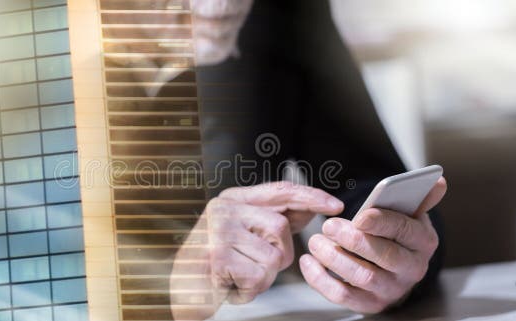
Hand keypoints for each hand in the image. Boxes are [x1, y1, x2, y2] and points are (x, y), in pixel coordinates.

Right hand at [170, 181, 342, 319]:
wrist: (182, 289)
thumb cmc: (213, 262)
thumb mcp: (244, 234)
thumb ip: (274, 220)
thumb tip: (309, 208)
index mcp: (232, 200)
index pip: (279, 190)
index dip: (309, 195)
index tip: (333, 204)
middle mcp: (223, 210)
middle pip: (280, 227)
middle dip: (280, 254)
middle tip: (256, 265)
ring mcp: (219, 232)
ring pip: (273, 256)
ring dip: (264, 276)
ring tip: (241, 275)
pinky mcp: (218, 257)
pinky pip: (259, 276)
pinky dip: (252, 290)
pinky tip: (234, 286)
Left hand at [300, 177, 446, 313]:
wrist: (394, 268)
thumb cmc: (397, 235)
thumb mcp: (410, 215)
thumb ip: (419, 197)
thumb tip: (438, 181)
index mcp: (423, 242)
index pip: (405, 231)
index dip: (382, 223)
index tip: (360, 215)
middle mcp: (412, 270)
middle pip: (384, 257)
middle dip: (354, 240)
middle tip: (329, 226)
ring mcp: (390, 290)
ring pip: (362, 277)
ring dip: (334, 258)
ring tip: (316, 241)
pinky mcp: (369, 304)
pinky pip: (342, 295)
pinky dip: (321, 279)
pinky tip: (308, 262)